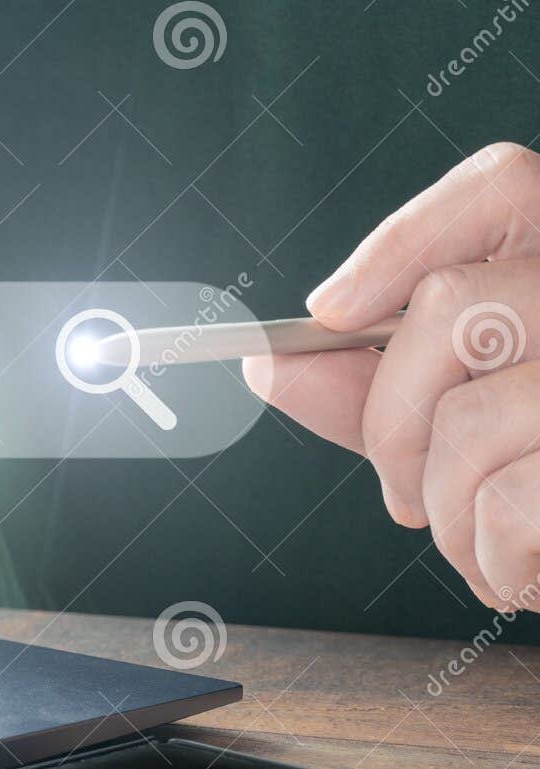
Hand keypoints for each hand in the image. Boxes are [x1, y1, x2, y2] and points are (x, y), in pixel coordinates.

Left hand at [245, 142, 539, 610]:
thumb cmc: (535, 479)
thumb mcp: (459, 422)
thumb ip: (369, 387)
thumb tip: (267, 366)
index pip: (502, 186)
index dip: (401, 244)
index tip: (329, 314)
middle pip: (453, 307)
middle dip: (390, 419)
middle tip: (404, 498)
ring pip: (470, 417)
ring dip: (441, 507)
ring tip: (475, 543)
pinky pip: (509, 501)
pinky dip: (490, 559)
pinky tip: (517, 572)